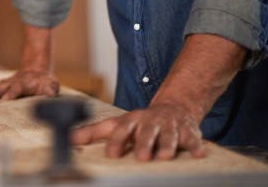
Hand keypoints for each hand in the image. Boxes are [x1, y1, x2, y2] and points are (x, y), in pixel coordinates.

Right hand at [0, 69, 58, 100]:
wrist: (36, 70)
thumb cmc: (45, 82)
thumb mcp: (51, 85)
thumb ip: (50, 90)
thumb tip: (50, 94)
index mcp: (25, 84)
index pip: (17, 88)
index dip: (11, 93)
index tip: (5, 99)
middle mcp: (12, 82)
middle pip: (1, 88)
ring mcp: (5, 83)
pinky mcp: (0, 85)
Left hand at [71, 101, 205, 160]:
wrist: (173, 108)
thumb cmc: (140, 122)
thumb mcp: (117, 124)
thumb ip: (94, 132)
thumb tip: (69, 138)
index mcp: (132, 120)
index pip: (122, 130)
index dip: (117, 142)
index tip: (112, 155)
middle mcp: (151, 122)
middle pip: (147, 132)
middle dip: (144, 144)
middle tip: (141, 157)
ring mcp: (170, 126)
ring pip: (169, 136)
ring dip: (167, 145)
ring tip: (165, 157)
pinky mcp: (189, 131)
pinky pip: (193, 139)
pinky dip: (196, 146)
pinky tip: (198, 155)